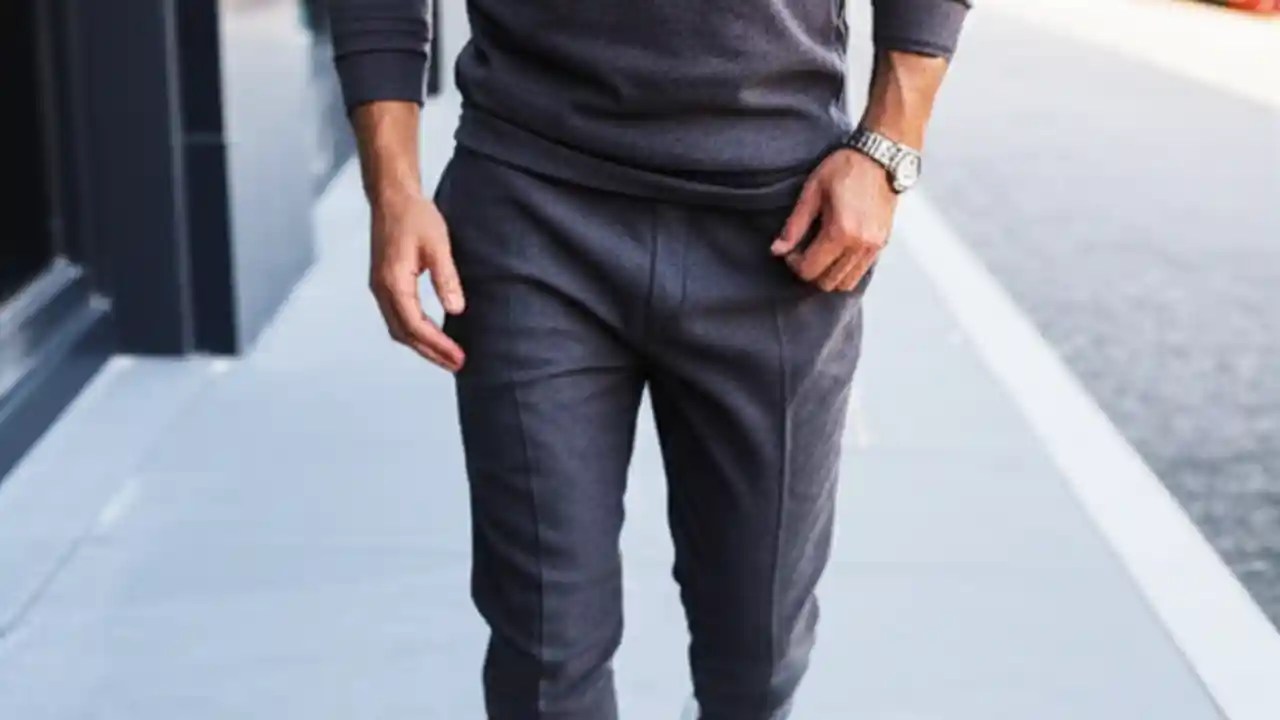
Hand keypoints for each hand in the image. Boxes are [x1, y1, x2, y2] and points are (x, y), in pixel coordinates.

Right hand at [368, 193, 465, 371]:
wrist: (392, 197)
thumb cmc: (415, 216)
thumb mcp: (437, 245)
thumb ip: (446, 277)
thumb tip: (456, 310)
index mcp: (393, 282)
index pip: (416, 325)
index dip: (437, 345)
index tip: (459, 356)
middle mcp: (381, 290)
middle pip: (404, 334)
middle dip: (430, 352)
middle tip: (456, 364)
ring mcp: (380, 288)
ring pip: (398, 329)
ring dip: (422, 345)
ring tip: (447, 357)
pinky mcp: (384, 284)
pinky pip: (397, 317)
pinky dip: (414, 332)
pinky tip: (432, 335)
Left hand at [771, 148, 897, 291]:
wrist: (881, 158)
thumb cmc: (845, 168)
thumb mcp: (812, 191)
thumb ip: (795, 224)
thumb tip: (777, 250)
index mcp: (841, 231)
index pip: (810, 270)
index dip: (794, 264)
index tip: (791, 250)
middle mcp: (860, 245)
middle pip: (827, 282)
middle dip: (810, 272)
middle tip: (803, 252)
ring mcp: (874, 247)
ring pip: (846, 283)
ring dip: (828, 274)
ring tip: (820, 253)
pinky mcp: (882, 244)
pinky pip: (860, 272)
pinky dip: (845, 270)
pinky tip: (836, 251)